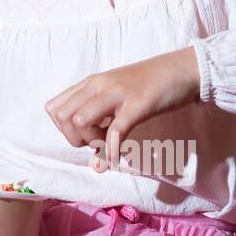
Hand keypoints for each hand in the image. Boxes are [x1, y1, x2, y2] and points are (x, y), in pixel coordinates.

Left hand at [45, 48, 201, 172]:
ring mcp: (116, 93)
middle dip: (75, 138)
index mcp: (90, 84)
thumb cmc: (148, 87)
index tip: (85, 134)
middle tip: (96, 141)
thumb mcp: (118, 99)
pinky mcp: (138, 104)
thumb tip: (96, 167)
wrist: (181, 68)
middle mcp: (98, 86)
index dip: (64, 129)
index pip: (54, 109)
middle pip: (62, 117)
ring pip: (80, 120)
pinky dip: (112, 150)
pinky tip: (117, 158)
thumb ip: (104, 127)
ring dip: (91, 141)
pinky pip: (115, 131)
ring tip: (108, 144)